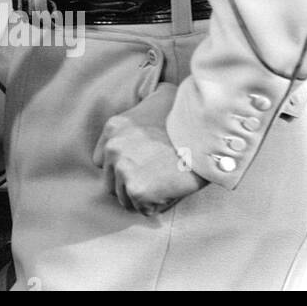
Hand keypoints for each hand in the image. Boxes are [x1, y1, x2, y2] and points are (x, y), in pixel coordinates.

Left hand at [92, 84, 206, 214]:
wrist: (204, 133)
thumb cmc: (189, 115)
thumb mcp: (158, 96)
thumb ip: (146, 106)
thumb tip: (150, 107)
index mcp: (113, 129)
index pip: (103, 161)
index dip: (122, 168)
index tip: (141, 167)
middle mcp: (112, 149)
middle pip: (111, 182)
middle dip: (131, 183)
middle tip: (156, 178)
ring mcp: (122, 170)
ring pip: (126, 198)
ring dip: (145, 197)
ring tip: (166, 184)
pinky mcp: (137, 190)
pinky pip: (143, 209)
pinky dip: (158, 206)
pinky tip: (172, 191)